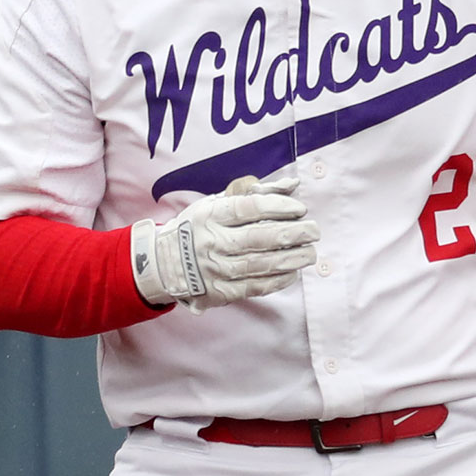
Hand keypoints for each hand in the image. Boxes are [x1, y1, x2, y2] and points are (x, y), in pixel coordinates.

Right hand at [130, 176, 320, 312]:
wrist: (161, 263)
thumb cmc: (196, 227)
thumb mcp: (215, 203)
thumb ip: (254, 193)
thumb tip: (291, 184)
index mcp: (210, 215)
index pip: (248, 208)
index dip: (277, 207)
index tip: (299, 208)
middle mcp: (211, 242)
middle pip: (258, 238)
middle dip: (292, 234)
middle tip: (314, 231)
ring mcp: (214, 268)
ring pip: (258, 265)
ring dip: (290, 260)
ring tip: (310, 253)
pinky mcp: (219, 291)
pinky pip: (253, 287)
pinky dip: (276, 280)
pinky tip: (293, 273)